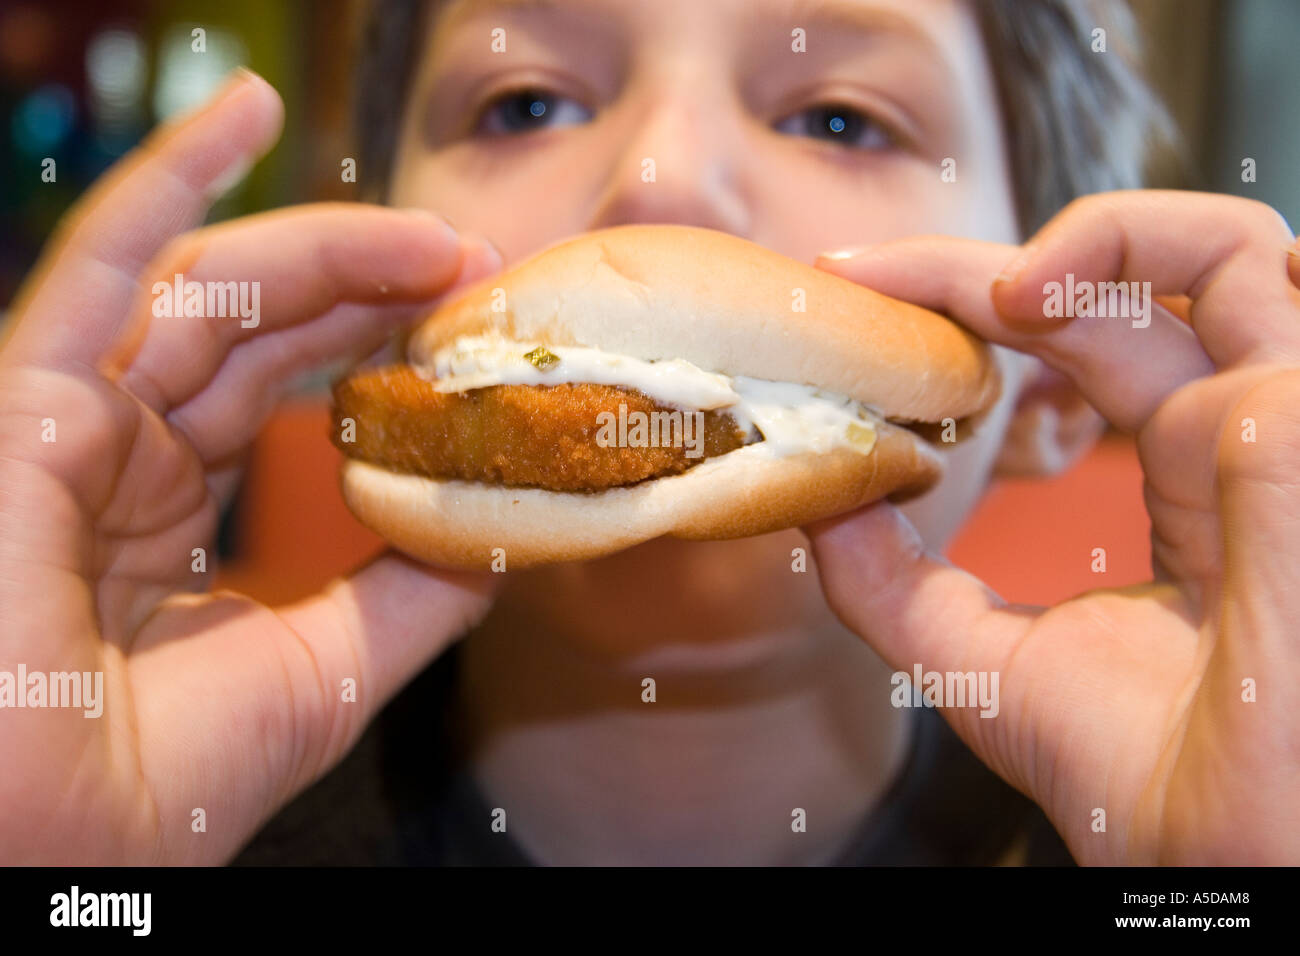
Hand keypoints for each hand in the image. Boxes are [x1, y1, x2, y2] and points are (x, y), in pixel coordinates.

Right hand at [0, 70, 501, 862]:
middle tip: (474, 271)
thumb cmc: (158, 788)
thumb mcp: (326, 672)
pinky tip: (247, 110)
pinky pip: (102, 266)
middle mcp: (113, 460)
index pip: (281, 397)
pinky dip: (172, 178)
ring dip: (323, 243)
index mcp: (166, 522)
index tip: (470, 332)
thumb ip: (410, 594)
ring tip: (433, 236)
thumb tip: (495, 527)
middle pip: (256, 333)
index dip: (375, 352)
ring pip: (201, 290)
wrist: (53, 850)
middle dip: (368, 289)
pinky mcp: (25, 403)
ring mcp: (66, 423)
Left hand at [809, 191, 1299, 863]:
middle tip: (858, 273)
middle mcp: (1242, 436)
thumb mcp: (983, 662)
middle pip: (1127, 286)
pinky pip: (1253, 286)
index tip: (854, 300)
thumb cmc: (1145, 776)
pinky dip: (1130, 254)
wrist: (1225, 855)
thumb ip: (895, 585)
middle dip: (978, 262)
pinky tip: (1020, 304)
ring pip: (1231, 246)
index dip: (972, 309)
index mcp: (1186, 477)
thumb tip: (817, 505)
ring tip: (974, 279)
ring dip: (1093, 224)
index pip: (1084, 348)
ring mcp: (1286, 422)